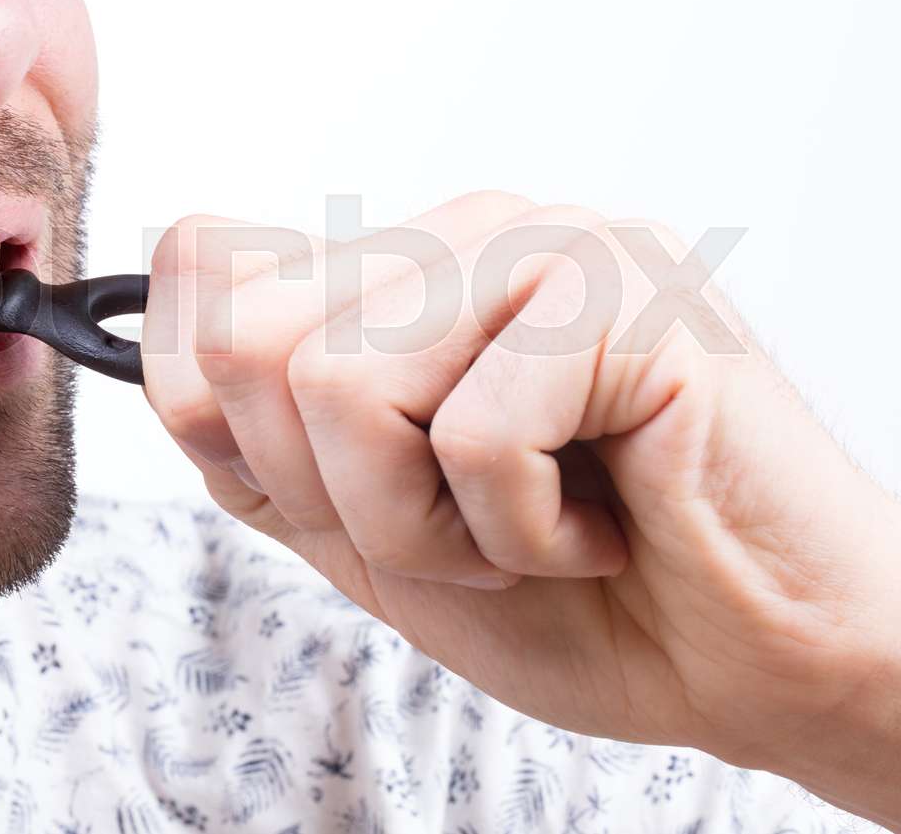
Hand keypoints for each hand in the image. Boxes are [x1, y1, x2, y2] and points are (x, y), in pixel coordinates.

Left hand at [140, 192, 900, 828]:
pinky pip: (474, 432)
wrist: (749, 665)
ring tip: (527, 524)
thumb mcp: (353, 520)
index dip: (233, 427)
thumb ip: (248, 420)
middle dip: (328, 489)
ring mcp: (545, 249)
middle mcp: (462, 234)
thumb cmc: (566, 593)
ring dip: (423, 523)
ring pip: (336, 383)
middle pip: (244, 336)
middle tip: (450, 521)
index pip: (201, 269)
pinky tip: (600, 526)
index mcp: (395, 270)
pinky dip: (522, 534)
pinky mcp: (624, 295)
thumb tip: (151, 285)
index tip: (353, 494)